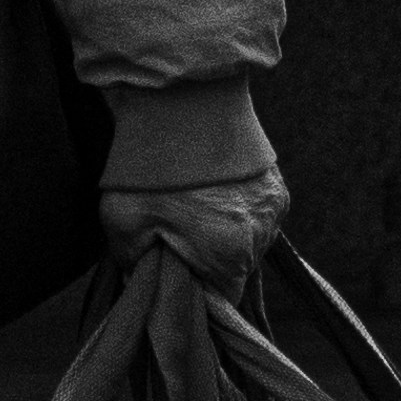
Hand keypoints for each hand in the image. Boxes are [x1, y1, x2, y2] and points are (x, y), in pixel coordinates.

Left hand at [104, 163, 291, 286]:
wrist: (179, 99)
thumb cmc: (148, 167)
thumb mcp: (123, 222)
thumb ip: (134, 265)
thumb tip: (141, 282)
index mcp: (229, 255)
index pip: (222, 301)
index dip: (198, 296)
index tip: (177, 279)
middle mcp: (261, 236)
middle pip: (236, 271)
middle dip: (208, 263)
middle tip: (177, 238)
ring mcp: (274, 209)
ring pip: (248, 244)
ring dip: (225, 237)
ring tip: (194, 210)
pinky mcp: (277, 186)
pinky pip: (257, 217)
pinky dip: (237, 213)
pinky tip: (211, 194)